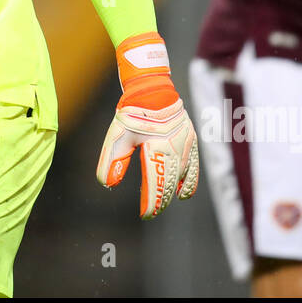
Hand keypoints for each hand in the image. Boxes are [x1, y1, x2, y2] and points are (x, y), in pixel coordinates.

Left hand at [96, 32, 198, 217]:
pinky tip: (185, 192)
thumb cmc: (132, 112)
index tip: (145, 214)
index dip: (152, 202)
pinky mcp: (189, 138)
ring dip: (174, 190)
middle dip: (162, 198)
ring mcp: (185, 143)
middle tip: (152, 211)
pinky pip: (193, 164)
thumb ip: (112, 161)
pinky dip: (189, 180)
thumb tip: (109, 183)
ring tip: (167, 203)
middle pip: (170, 181)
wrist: (151, 87)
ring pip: (183, 174)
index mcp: (158, 147)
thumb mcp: (117, 136)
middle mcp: (175, 147)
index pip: (156, 182)